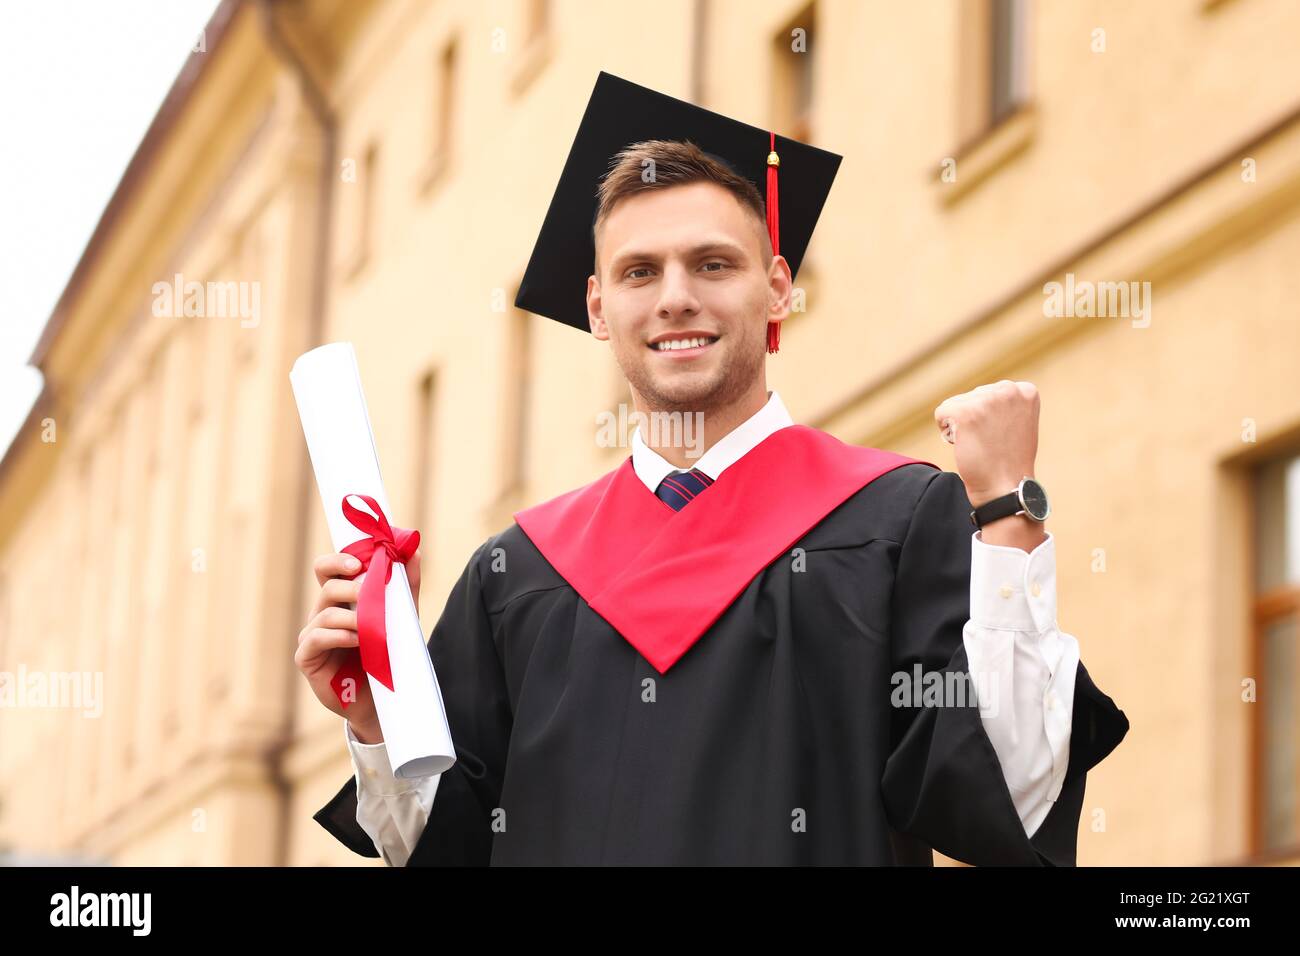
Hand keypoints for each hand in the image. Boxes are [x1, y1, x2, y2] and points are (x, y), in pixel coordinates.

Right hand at [294, 548, 421, 742]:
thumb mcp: (401, 617)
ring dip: (352, 615)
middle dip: (351, 586)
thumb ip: (406, 586)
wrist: (382, 699)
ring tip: (371, 625)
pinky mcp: (307, 658)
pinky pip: (315, 638)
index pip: (329, 569)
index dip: (339, 560)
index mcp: (341, 600)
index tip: (360, 562)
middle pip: (327, 586)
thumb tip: (414, 550)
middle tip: (371, 591)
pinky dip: (337, 636)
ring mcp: (312, 635)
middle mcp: (323, 613)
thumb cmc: (388, 655)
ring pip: (325, 612)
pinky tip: (356, 639)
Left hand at [933, 380, 1039, 507]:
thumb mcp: (1019, 423)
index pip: (989, 392)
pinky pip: (941, 413)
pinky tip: (964, 444)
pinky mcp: (966, 412)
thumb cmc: (1010, 462)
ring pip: (955, 405)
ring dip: (960, 426)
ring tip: (980, 445)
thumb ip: (1006, 405)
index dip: (988, 417)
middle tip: (990, 443)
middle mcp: (1009, 390)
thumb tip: (983, 395)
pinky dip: (946, 432)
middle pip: (971, 397)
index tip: (1001, 435)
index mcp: (1025, 391)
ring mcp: (987, 400)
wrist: (1006, 489)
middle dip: (973, 420)